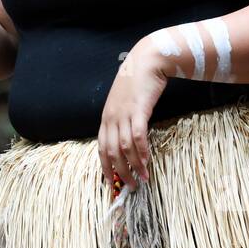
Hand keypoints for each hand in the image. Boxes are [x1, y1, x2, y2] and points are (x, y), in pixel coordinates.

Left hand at [97, 34, 167, 187]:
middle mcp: (111, 117)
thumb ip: (122, 120)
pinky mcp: (138, 109)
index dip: (105, 167)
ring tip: (142, 178)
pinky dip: (141, 151)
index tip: (112, 182)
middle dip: (120, 171)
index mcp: (106, 118)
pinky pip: (138, 136)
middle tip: (129, 186)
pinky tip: (146, 161)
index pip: (100, 148)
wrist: (147, 61)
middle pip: (110, 151)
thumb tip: (127, 141)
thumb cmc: (137, 83)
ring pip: (124, 147)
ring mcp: (124, 113)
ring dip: (133, 165)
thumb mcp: (124, 103)